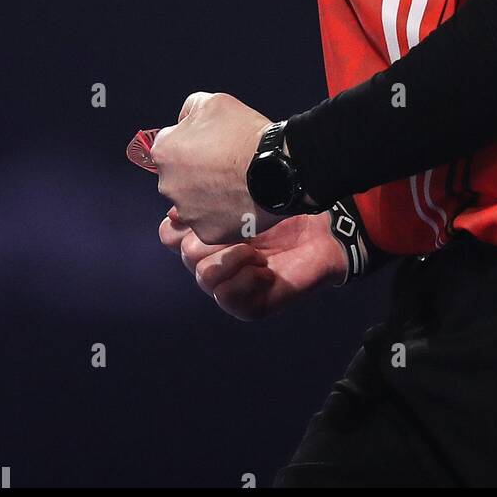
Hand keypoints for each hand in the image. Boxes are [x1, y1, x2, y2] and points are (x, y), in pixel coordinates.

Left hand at [150, 90, 280, 244]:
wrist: (275, 168)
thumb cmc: (244, 134)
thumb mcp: (214, 102)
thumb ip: (189, 109)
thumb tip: (184, 121)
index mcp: (164, 152)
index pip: (169, 145)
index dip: (191, 141)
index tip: (210, 143)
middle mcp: (167, 185)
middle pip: (178, 176)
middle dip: (195, 170)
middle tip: (224, 163)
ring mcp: (187, 213)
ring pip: (193, 202)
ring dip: (208, 193)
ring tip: (235, 182)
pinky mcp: (207, 233)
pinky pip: (211, 222)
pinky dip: (222, 213)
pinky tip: (240, 200)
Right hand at [159, 205, 348, 320]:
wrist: (327, 229)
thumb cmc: (288, 205)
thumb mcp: (247, 191)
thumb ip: (213, 194)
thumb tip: (176, 206)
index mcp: (207, 231)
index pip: (169, 233)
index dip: (180, 221)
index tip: (206, 206)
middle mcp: (213, 259)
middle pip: (186, 252)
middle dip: (212, 234)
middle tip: (243, 223)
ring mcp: (230, 283)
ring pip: (203, 274)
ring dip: (230, 255)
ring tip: (256, 247)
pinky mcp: (248, 305)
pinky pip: (226, 296)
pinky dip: (245, 279)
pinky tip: (265, 268)